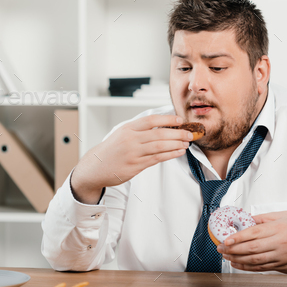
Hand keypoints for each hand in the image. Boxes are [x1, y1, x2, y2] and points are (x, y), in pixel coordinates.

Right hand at [71, 115, 192, 203]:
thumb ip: (140, 130)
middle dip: (178, 133)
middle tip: (190, 133)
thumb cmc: (111, 150)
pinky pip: (157, 159)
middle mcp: (130, 140)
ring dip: (176, 144)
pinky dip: (170, 154)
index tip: (180, 120)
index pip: (151, 120)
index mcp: (128, 128)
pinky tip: (178, 152)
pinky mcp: (136, 166)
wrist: (95, 166)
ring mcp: (133, 153)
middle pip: (159, 134)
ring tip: (186, 143)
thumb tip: (163, 125)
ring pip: (160, 146)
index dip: (167, 119)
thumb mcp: (122, 133)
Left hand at [216, 211, 286, 273]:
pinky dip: (246, 267)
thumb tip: (246, 219)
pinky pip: (260, 268)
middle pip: (251, 248)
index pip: (254, 232)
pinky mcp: (280, 267)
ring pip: (254, 260)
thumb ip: (265, 217)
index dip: (238, 237)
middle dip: (233, 249)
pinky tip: (237, 264)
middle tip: (220, 248)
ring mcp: (279, 257)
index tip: (226, 239)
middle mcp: (279, 243)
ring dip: (237, 259)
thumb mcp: (286, 216)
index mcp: (279, 228)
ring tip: (225, 256)